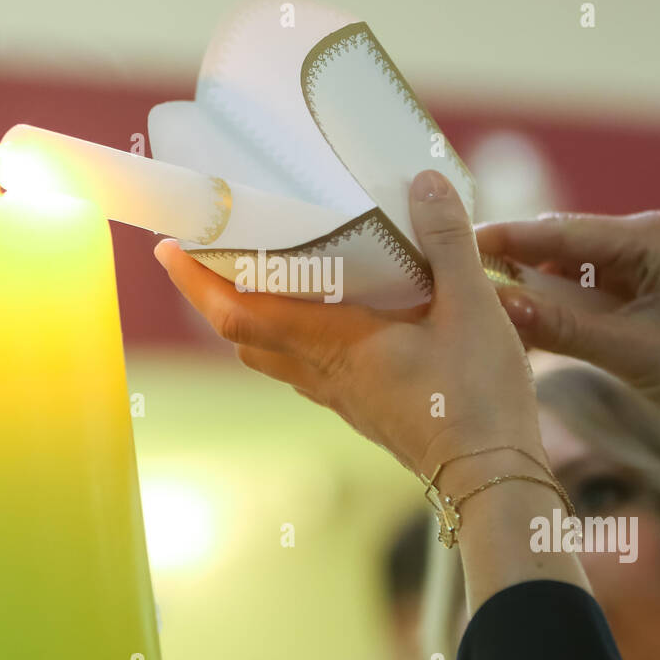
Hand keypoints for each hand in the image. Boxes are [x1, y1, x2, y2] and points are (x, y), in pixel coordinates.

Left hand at [155, 170, 543, 487]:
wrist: (490, 478)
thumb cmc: (477, 399)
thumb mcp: (471, 308)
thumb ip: (446, 242)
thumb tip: (426, 182)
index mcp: (334, 344)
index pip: (239, 312)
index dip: (197, 280)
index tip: (169, 246)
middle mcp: (323, 372)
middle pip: (243, 334)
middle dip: (213, 294)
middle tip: (204, 251)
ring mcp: (339, 396)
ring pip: (271, 356)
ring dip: (250, 318)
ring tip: (254, 279)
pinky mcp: (360, 408)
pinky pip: (304, 370)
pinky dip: (291, 339)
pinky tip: (323, 319)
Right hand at [477, 211, 659, 547]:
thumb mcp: (630, 350)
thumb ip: (558, 324)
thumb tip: (491, 301)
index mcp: (652, 238)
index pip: (560, 232)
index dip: (503, 238)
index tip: (453, 242)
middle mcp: (649, 244)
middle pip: (560, 248)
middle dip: (510, 262)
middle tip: (452, 273)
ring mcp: (648, 273)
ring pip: (570, 275)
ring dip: (531, 290)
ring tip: (477, 301)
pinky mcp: (647, 303)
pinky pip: (587, 298)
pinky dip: (556, 311)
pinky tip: (522, 324)